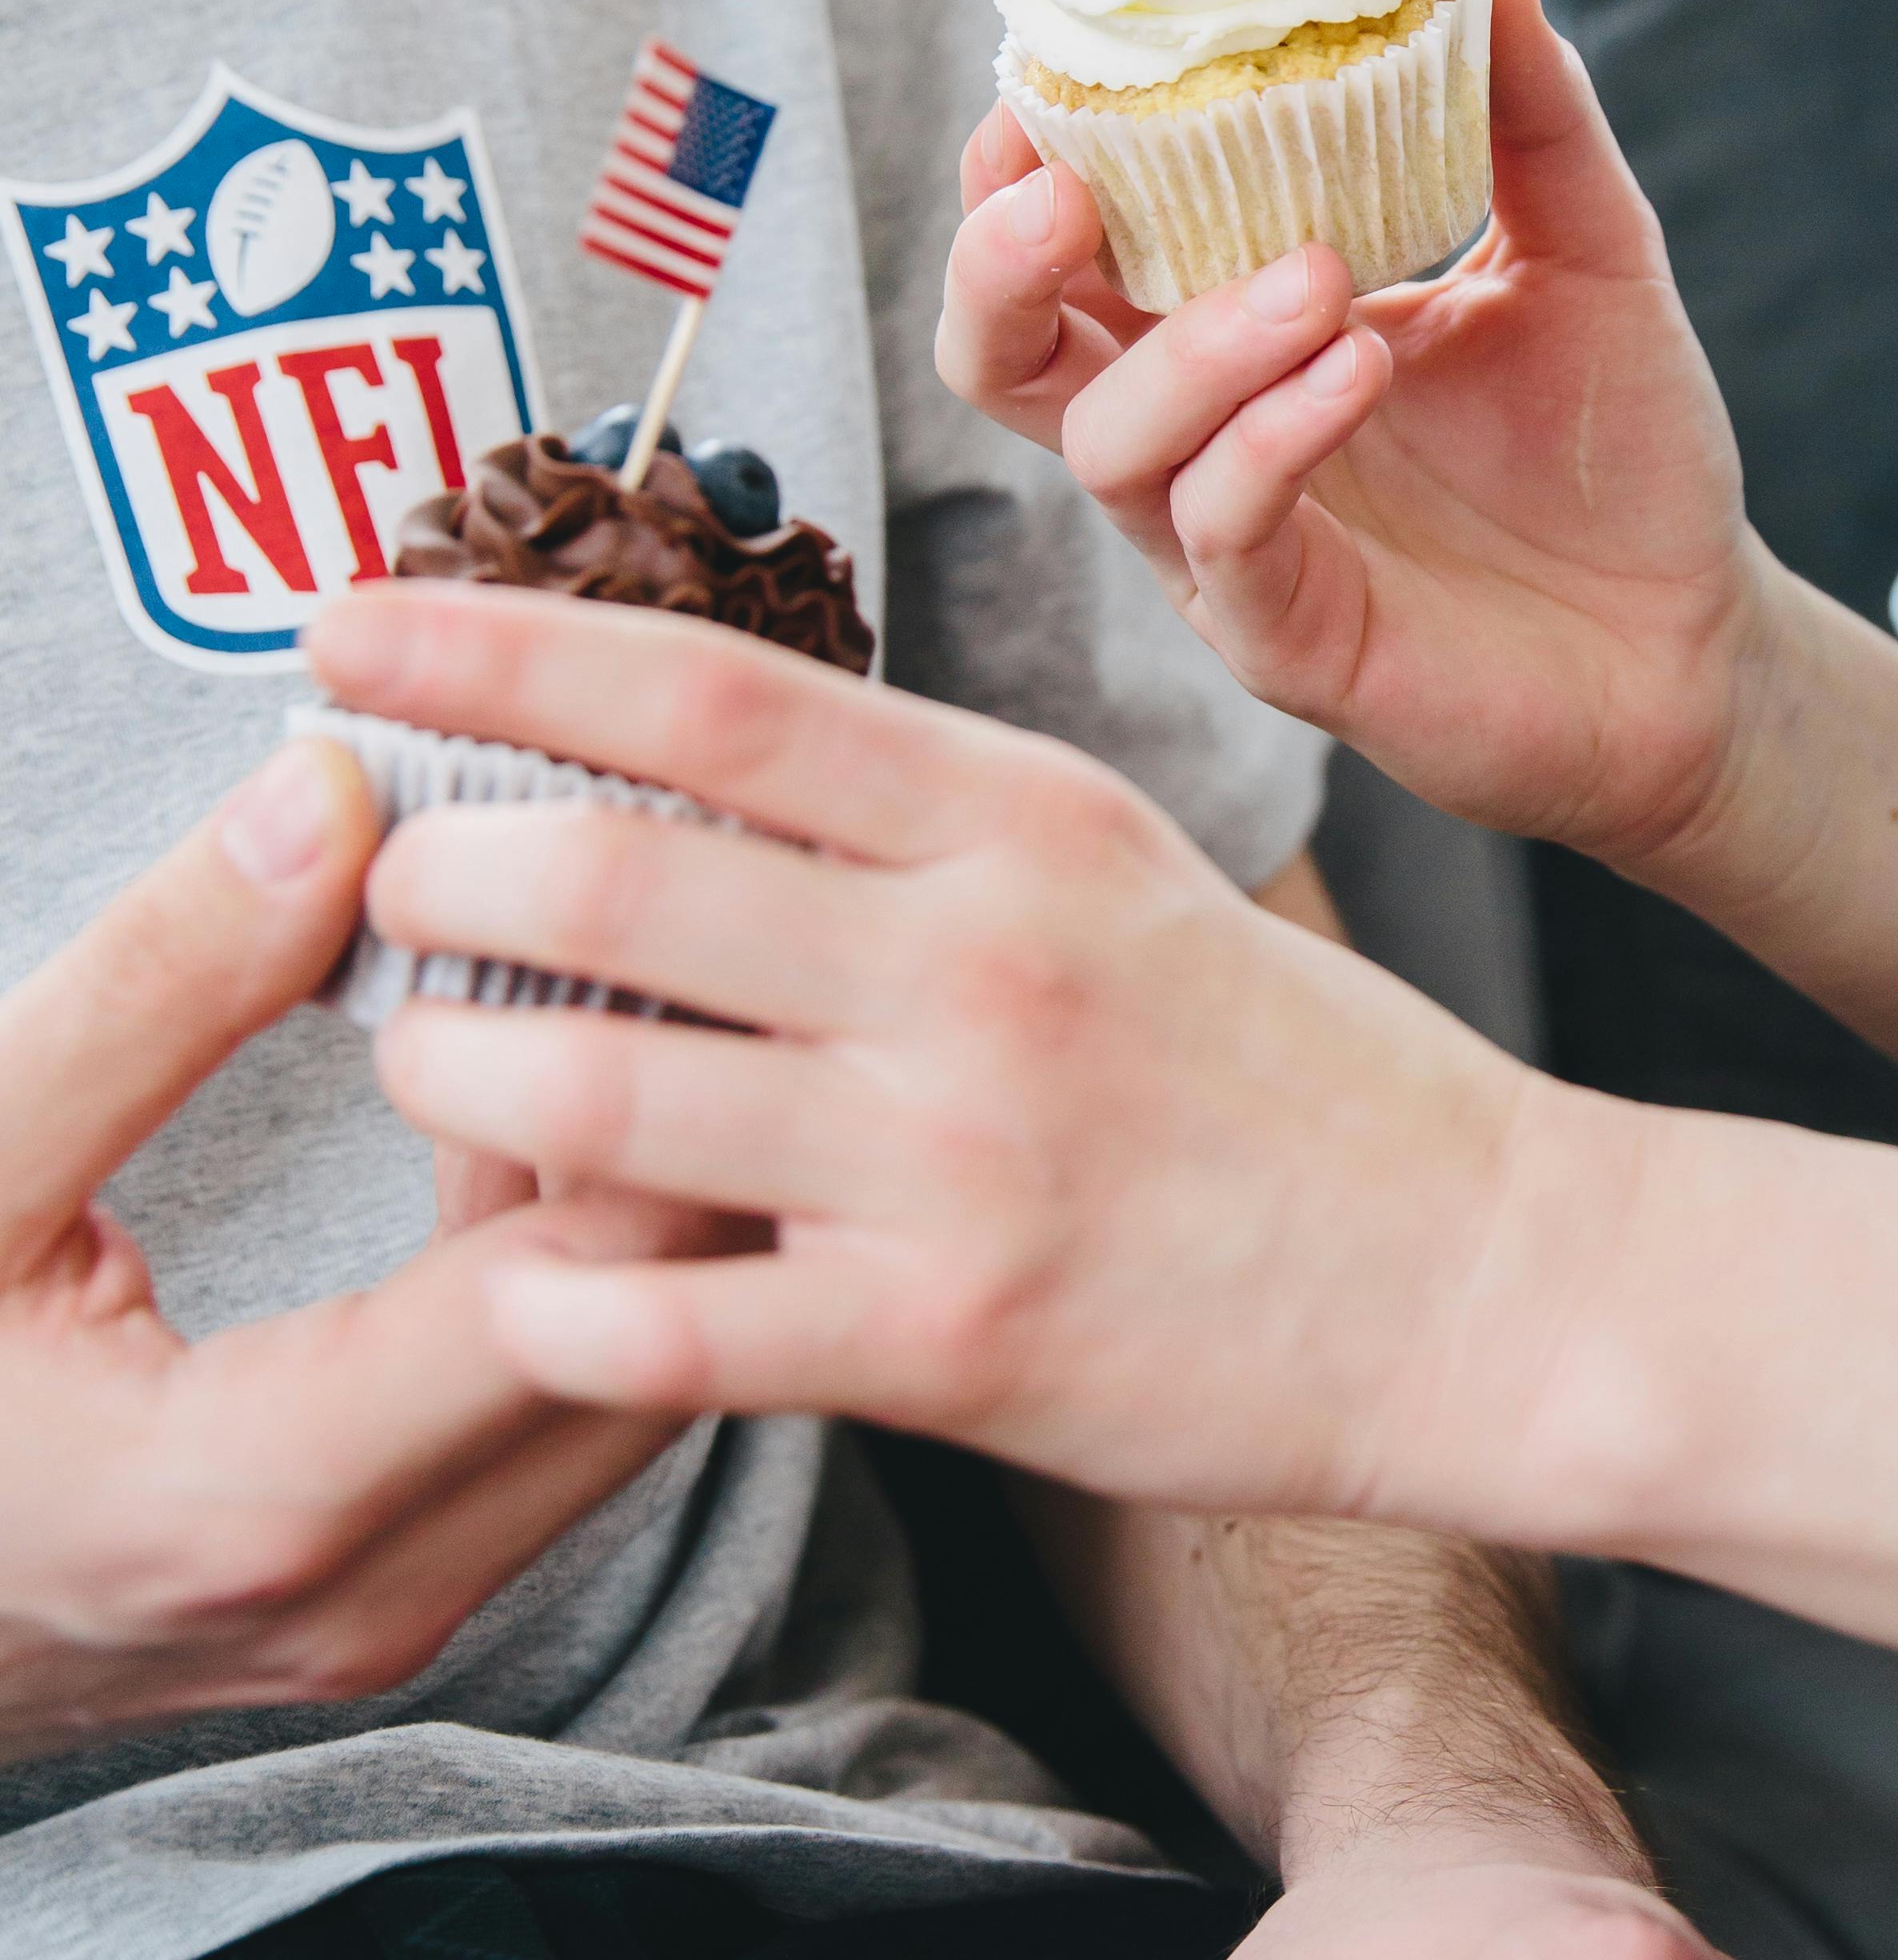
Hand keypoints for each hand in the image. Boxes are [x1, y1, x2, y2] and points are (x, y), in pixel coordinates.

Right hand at [0, 737, 698, 1750]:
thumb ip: (152, 996)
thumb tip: (329, 796)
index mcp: (258, 1503)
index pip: (580, 1276)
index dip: (653, 1070)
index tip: (670, 900)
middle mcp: (367, 1590)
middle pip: (659, 1338)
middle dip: (696, 1117)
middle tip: (683, 913)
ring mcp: (383, 1610)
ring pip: (629, 1385)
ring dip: (643, 1187)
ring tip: (613, 974)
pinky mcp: (380, 1585)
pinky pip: (547, 1409)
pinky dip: (562, 1253)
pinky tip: (512, 1090)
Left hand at [320, 590, 1558, 1528]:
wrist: (1493, 1276)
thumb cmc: (1286, 1074)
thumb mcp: (1119, 876)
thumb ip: (918, 824)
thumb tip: (686, 760)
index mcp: (1020, 820)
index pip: (710, 687)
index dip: (496, 642)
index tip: (341, 617)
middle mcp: (980, 967)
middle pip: (616, 876)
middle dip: (436, 869)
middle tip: (360, 879)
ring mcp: (966, 1158)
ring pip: (605, 1100)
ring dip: (455, 1075)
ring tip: (413, 1062)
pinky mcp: (959, 1342)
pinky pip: (680, 1326)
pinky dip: (556, 1304)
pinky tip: (510, 1287)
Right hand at [936, 0, 1774, 873]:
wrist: (1697, 638)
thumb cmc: (1616, 448)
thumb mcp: (1588, 249)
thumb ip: (1530, 116)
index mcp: (1229, 330)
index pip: (1066, 240)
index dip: (1023, 157)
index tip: (1054, 61)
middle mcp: (1197, 438)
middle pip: (1000, 355)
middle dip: (993, 262)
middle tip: (1060, 185)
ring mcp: (1226, 550)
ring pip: (1106, 445)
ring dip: (1190, 347)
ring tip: (1318, 276)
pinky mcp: (1287, 643)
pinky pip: (1223, 537)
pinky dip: (1273, 440)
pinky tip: (1362, 368)